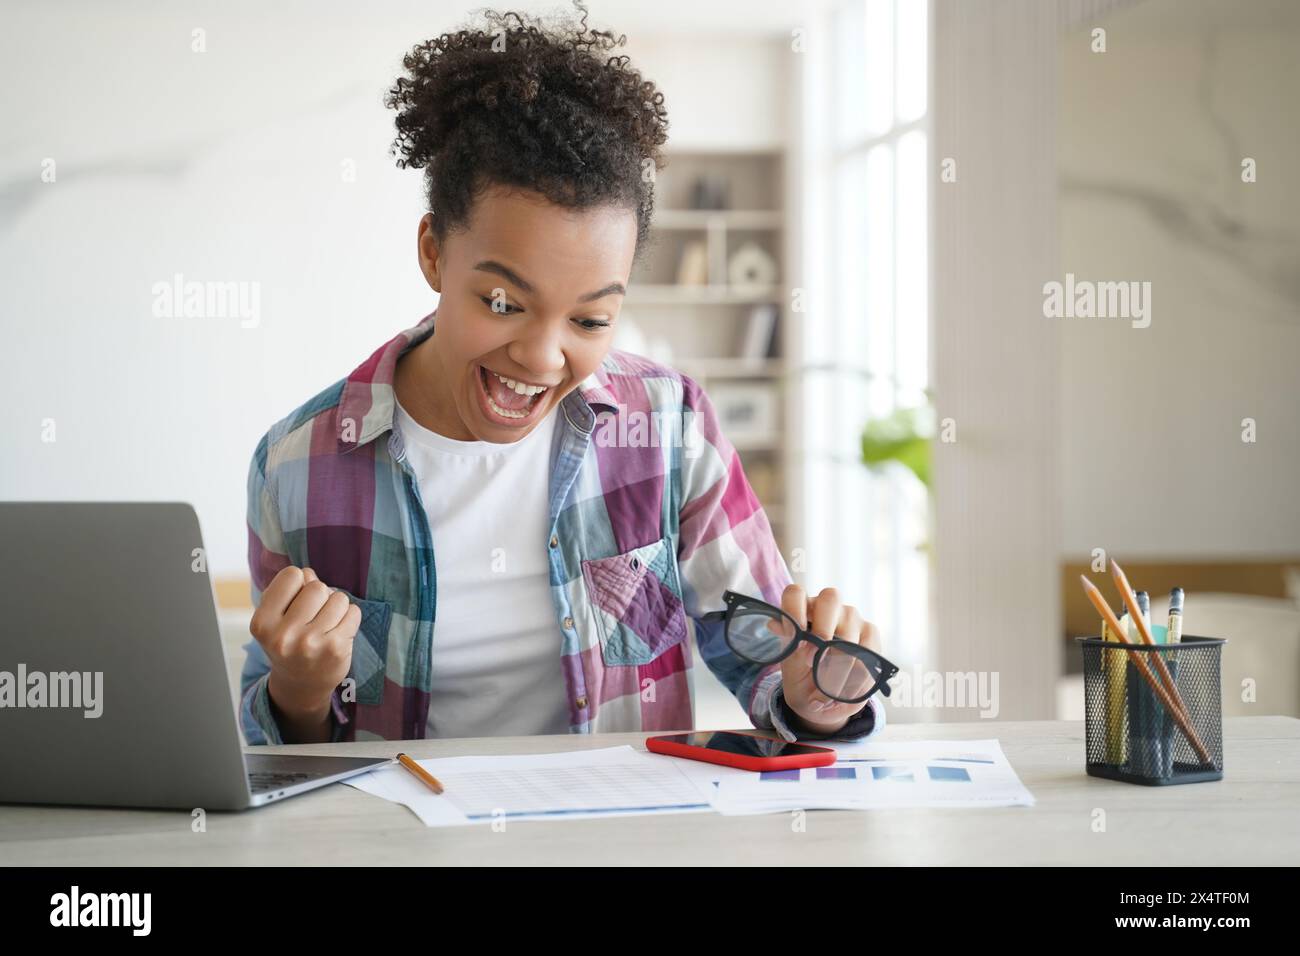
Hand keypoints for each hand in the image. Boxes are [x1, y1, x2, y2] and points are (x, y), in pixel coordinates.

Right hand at [249, 566, 360, 722]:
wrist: (300, 685)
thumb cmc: (289, 642)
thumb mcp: (275, 618)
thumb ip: (288, 591)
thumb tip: (309, 573)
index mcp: (262, 623)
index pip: (292, 575)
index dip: (298, 583)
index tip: (296, 601)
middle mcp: (284, 635)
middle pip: (317, 586)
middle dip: (320, 595)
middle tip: (313, 614)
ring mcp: (311, 644)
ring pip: (338, 597)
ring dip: (336, 605)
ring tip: (326, 623)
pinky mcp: (336, 649)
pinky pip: (353, 612)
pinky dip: (350, 616)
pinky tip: (338, 631)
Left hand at [778, 584, 881, 734]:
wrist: (821, 698)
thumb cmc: (801, 673)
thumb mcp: (789, 662)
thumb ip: (786, 642)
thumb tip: (773, 624)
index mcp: (802, 608)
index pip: (795, 593)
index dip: (793, 609)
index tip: (792, 637)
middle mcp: (828, 607)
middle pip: (830, 598)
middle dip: (822, 629)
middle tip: (811, 661)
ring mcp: (852, 618)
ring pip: (850, 627)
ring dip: (837, 663)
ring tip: (827, 688)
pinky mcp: (870, 634)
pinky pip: (868, 648)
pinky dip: (857, 673)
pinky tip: (846, 689)